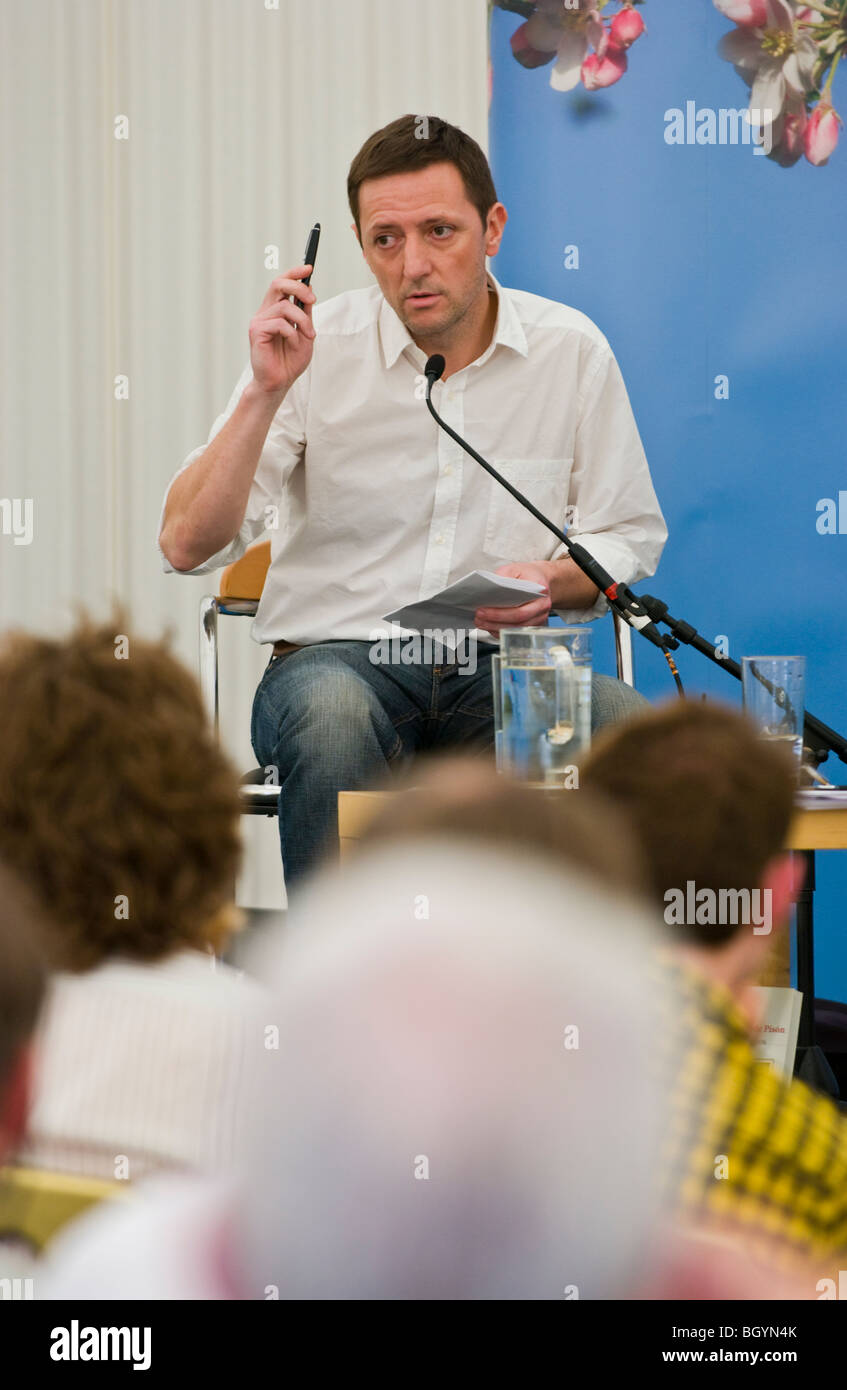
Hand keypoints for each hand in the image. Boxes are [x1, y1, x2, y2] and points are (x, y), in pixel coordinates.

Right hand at [248, 265, 316, 396]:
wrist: (279, 383)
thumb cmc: (290, 361)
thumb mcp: (305, 333)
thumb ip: (306, 313)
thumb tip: (310, 289)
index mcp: (275, 310)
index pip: (281, 284)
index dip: (294, 273)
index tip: (309, 268)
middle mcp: (265, 312)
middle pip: (278, 284)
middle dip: (298, 287)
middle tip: (313, 299)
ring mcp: (259, 321)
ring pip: (284, 306)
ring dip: (302, 320)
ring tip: (310, 335)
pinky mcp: (256, 331)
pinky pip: (280, 323)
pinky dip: (292, 334)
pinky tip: (294, 344)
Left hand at [474, 561, 554, 635]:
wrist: (540, 578)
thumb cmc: (527, 574)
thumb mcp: (515, 568)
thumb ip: (503, 576)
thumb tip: (489, 589)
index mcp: (540, 591)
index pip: (520, 609)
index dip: (499, 613)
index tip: (482, 610)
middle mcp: (542, 607)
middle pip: (517, 622)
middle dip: (494, 621)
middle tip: (478, 617)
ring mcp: (539, 618)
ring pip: (516, 629)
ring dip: (495, 628)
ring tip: (480, 622)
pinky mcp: (533, 624)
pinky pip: (515, 632)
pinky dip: (500, 631)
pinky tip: (488, 625)